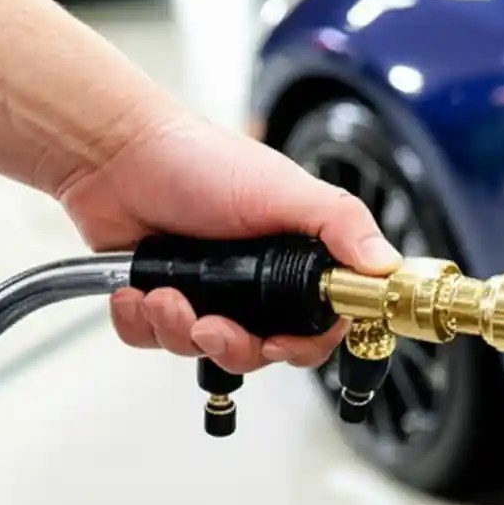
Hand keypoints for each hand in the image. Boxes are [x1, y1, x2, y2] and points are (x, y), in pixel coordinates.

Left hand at [57, 117, 401, 373]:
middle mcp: (256, 282)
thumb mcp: (285, 189)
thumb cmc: (201, 160)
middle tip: (211, 325)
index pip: (321, 325)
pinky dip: (141, 324)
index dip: (304, 344)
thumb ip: (340, 225)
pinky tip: (137, 292)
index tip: (280, 343)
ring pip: (204, 351)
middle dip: (231, 345)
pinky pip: (155, 341)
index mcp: (296, 259)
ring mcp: (209, 293)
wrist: (118, 153)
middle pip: (261, 350)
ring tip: (163, 294)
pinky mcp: (163, 301)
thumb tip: (385, 264)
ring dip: (179, 330)